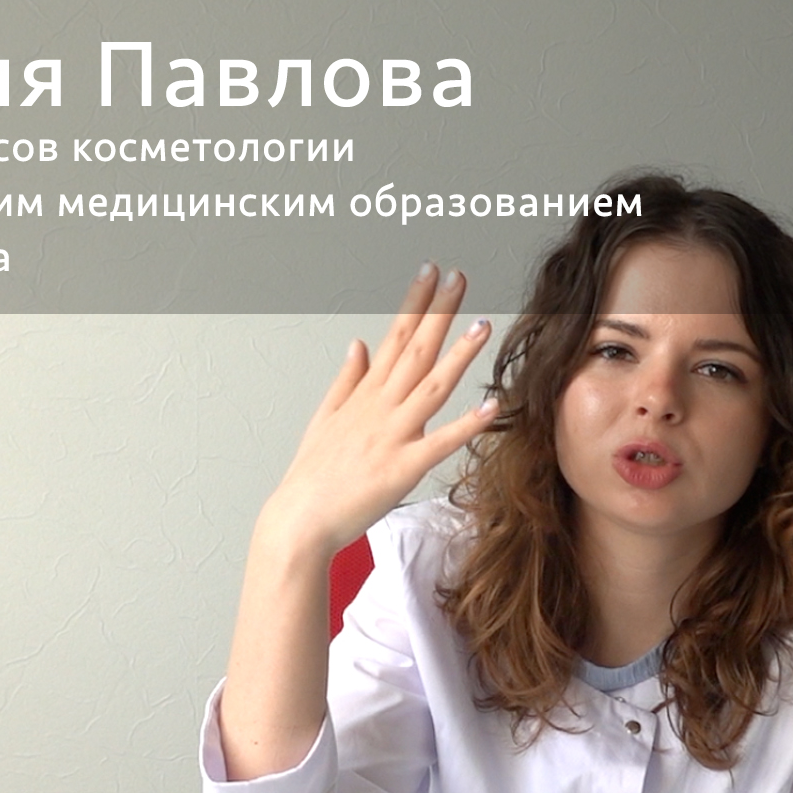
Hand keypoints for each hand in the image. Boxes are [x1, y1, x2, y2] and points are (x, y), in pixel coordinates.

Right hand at [258, 262, 497, 556]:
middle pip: (415, 350)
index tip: (431, 271)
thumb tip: (358, 344)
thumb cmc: (312, 476)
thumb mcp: (325, 419)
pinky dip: (466, 425)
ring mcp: (391, 435)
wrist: (300, 521)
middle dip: (439, 311)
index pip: (394, 336)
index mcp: (365, 395)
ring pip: (430, 388)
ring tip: (483, 326)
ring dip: (458, 356)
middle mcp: (380, 408)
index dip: (416, 302)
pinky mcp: (402, 468)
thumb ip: (346, 380)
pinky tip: (491, 406)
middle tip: (460, 277)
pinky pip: (440, 443)